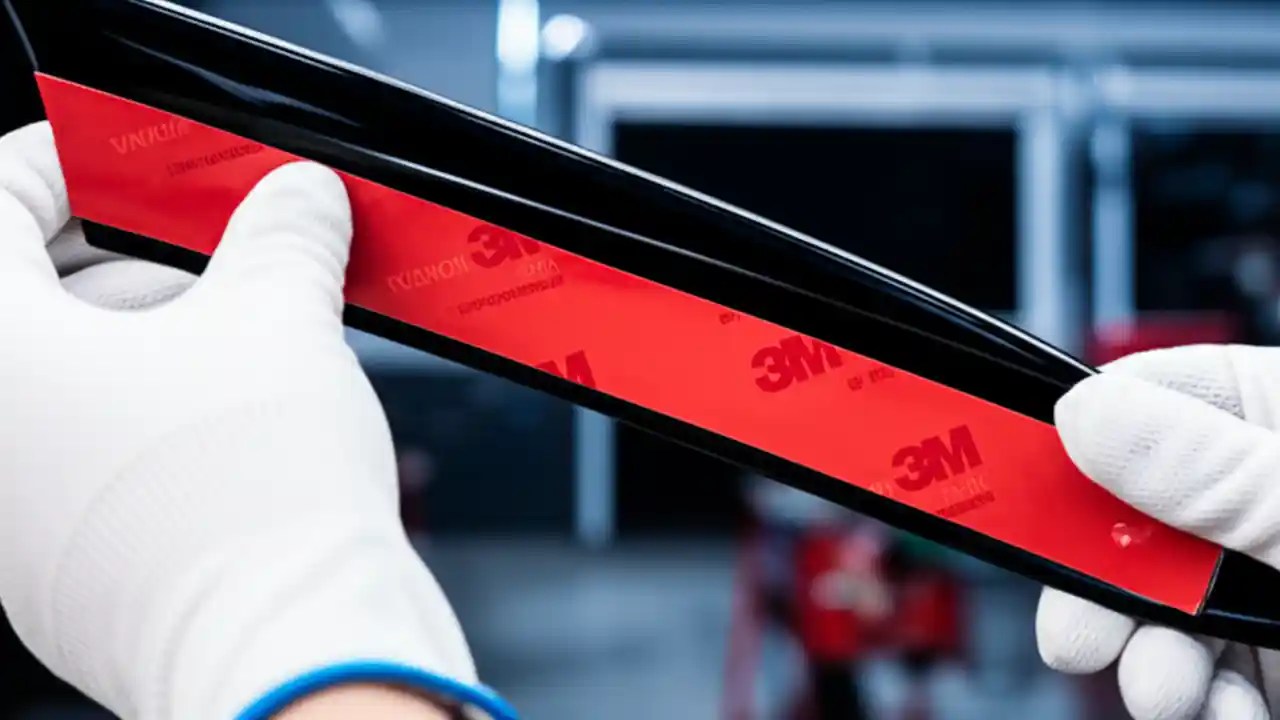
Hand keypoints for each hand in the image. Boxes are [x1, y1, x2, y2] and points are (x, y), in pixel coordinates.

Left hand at [0, 122, 513, 719]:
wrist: (296, 658)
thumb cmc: (257, 503)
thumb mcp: (282, 321)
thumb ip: (284, 236)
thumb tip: (299, 200)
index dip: (68, 159)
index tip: (130, 157)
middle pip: (39, 302)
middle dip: (138, 259)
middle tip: (225, 248)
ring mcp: (22, 524)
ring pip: (75, 389)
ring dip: (161, 342)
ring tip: (258, 336)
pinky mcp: (75, 577)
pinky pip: (103, 465)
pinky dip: (163, 423)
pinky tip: (246, 422)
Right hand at [1039, 343, 1279, 719]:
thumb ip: (1214, 468)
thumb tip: (1085, 416)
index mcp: (1279, 416)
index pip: (1152, 395)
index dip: (1076, 435)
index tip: (1017, 479)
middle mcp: (1263, 492)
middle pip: (1133, 516)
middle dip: (1102, 582)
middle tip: (1081, 625)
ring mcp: (1268, 578)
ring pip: (1159, 607)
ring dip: (1146, 658)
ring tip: (1164, 688)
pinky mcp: (1275, 657)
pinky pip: (1202, 673)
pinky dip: (1195, 701)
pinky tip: (1215, 708)